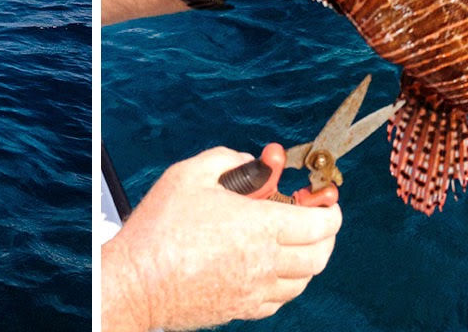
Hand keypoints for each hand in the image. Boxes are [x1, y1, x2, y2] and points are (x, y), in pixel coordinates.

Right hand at [102, 147, 340, 331]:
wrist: (136, 280)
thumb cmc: (160, 228)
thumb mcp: (190, 174)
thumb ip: (229, 159)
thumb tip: (255, 161)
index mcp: (259, 226)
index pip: (320, 224)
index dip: (331, 211)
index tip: (327, 201)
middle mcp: (265, 263)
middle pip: (320, 255)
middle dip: (326, 235)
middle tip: (316, 219)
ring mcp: (255, 291)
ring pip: (303, 281)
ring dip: (306, 259)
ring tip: (292, 242)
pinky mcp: (241, 309)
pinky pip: (279, 300)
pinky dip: (284, 282)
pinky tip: (268, 267)